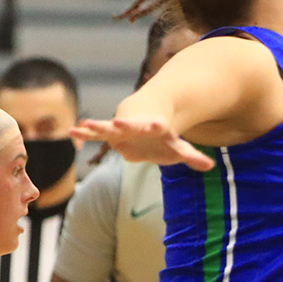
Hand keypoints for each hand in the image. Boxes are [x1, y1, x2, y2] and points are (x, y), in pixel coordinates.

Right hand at [69, 117, 212, 170]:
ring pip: (109, 127)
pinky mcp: (110, 133)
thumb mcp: (178, 147)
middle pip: (132, 125)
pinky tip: (73, 130)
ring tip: (86, 124)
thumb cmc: (164, 137)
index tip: (156, 125)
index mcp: (156, 127)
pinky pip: (96, 132)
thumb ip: (191, 156)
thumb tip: (209, 166)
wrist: (146, 115)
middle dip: (127, 124)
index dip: (156, 127)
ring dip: (99, 126)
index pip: (158, 127)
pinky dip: (85, 132)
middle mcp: (137, 126)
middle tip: (119, 122)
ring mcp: (122, 128)